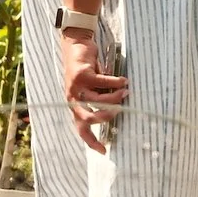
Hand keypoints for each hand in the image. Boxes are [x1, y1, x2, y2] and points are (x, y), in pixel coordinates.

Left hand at [60, 30, 126, 151]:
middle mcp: (73, 99)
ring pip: (98, 100)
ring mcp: (76, 87)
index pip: (81, 128)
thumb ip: (99, 100)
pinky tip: (123, 81)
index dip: (91, 141)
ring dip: (114, 98)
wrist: (75, 46)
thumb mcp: (91, 89)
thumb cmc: (86, 71)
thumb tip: (117, 110)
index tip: (103, 151)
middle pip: (88, 118)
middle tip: (118, 111)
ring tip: (124, 92)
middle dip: (105, 118)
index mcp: (75, 106)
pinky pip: (103, 82)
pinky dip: (115, 83)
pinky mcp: (82, 75)